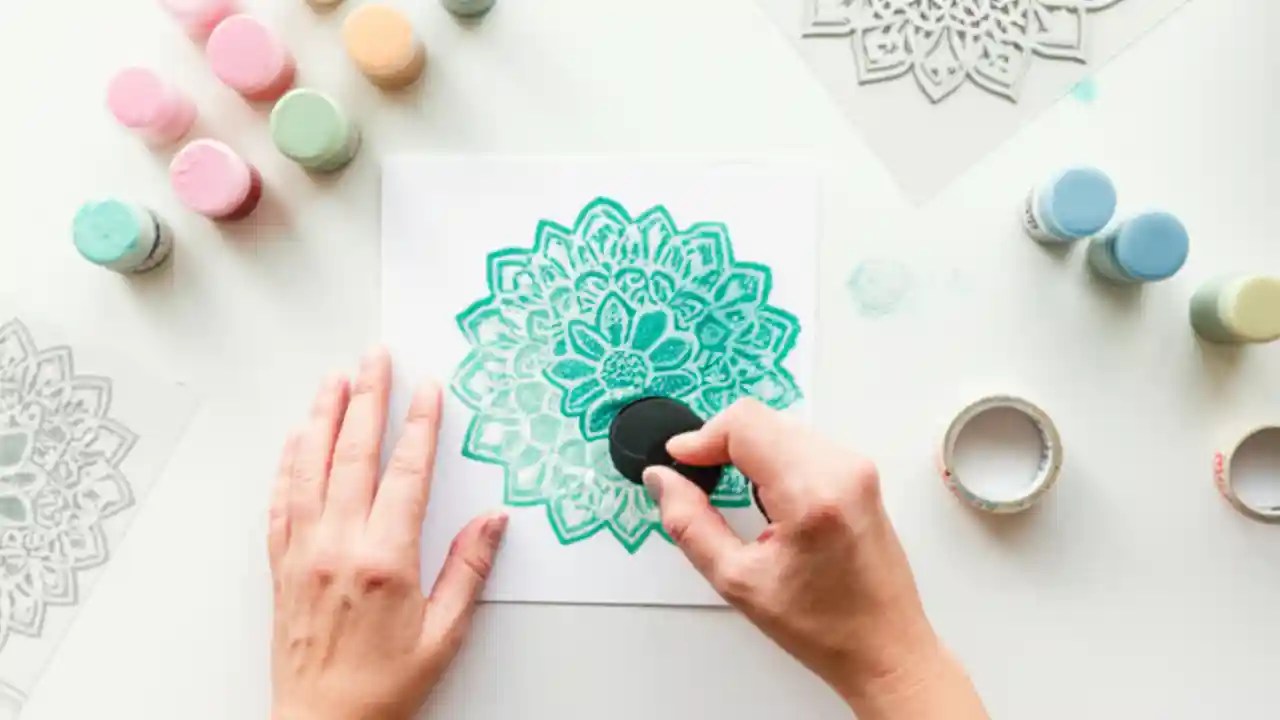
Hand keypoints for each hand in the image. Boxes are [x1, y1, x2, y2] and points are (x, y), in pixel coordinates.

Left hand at [268, 348, 507, 719]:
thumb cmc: (382, 688)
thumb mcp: (444, 634)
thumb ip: (469, 569)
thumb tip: (493, 521)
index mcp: (383, 560)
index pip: (406, 473)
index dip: (419, 424)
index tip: (428, 389)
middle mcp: (337, 546)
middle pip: (353, 453)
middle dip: (368, 397)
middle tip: (375, 357)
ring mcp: (302, 551)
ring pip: (310, 466)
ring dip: (322, 415)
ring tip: (334, 378)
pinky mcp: (281, 564)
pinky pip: (280, 499)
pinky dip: (288, 461)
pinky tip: (296, 437)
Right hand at [644, 400, 986, 719]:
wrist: (885, 648)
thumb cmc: (825, 627)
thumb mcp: (738, 581)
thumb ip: (690, 524)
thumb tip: (662, 480)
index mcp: (812, 495)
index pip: (745, 425)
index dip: (702, 437)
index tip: (678, 459)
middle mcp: (841, 470)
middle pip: (762, 418)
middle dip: (721, 442)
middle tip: (697, 476)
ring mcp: (857, 468)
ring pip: (781, 425)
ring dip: (748, 448)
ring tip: (732, 491)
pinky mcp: (862, 474)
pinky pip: (803, 441)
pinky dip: (773, 455)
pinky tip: (764, 494)